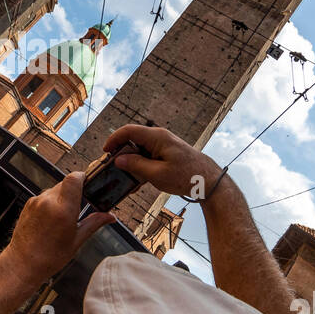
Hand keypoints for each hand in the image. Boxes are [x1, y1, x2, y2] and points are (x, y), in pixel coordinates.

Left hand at [2, 172, 112, 287]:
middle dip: (75, 192)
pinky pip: (45, 197)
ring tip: (63, 219)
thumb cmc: (48, 257)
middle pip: (66, 183)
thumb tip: (109, 217)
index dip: (83, 177)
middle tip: (78, 208)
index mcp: (63, 210)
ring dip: (62, 198)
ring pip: (55, 190)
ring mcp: (36, 202)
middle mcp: (48, 202)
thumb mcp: (77, 240)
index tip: (89, 183)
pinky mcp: (29, 204)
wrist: (23, 264)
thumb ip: (94, 223)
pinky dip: (52, 204)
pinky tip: (52, 220)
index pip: (74, 178)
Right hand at [103, 124, 223, 199]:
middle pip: (133, 141)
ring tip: (127, 181)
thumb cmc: (187, 176)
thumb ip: (136, 165)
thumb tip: (119, 159)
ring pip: (140, 151)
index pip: (129, 131)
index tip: (105, 151)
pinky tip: (138, 182)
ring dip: (132, 164)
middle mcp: (159, 138)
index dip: (114, 139)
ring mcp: (163, 145)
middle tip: (114, 169)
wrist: (209, 181)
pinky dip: (142, 167)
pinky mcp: (166, 154)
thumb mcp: (157, 174)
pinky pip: (148, 157)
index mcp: (157, 137)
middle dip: (122, 154)